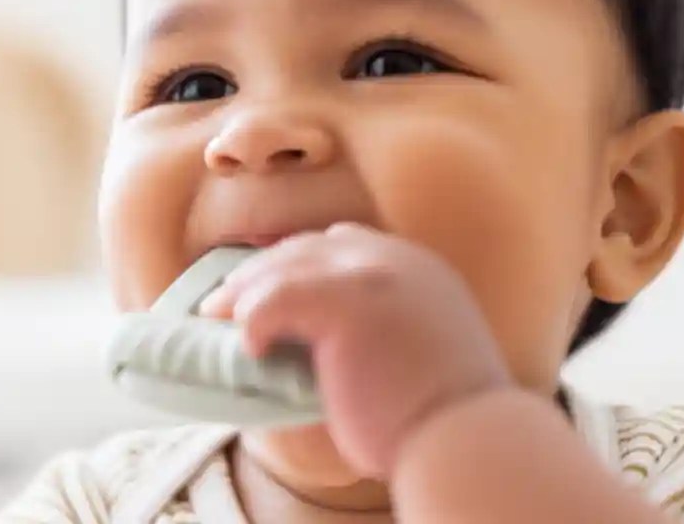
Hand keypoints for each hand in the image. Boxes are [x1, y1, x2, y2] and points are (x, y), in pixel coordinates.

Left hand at [199, 224, 512, 476]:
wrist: (464, 438)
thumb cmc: (440, 418)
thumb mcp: (416, 353)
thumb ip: (378, 331)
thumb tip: (315, 348)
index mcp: (418, 269)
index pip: (345, 244)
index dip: (300, 262)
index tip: (270, 286)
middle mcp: (397, 259)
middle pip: (309, 246)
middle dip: (262, 270)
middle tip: (224, 301)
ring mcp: (372, 273)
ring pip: (286, 266)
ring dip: (246, 292)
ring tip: (218, 318)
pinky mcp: (346, 300)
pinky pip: (276, 298)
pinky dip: (255, 319)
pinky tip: (250, 348)